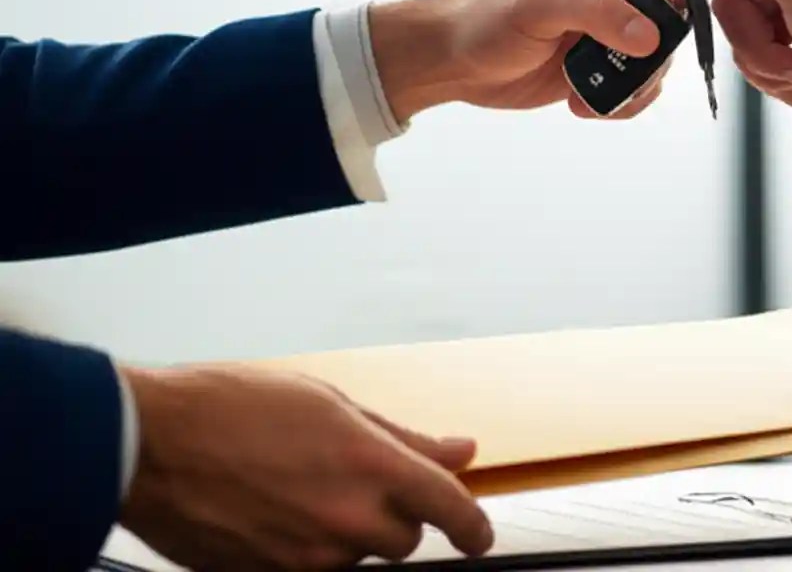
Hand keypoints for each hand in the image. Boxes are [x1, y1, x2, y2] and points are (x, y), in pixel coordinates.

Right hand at [120, 365, 491, 569]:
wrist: (145, 445)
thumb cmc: (230, 407)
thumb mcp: (331, 403)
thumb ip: (404, 437)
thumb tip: (459, 450)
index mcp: (370, 467)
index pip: (451, 510)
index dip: (474, 526)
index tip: (478, 533)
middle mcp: (346, 521)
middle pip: (405, 541)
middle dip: (394, 516)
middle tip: (356, 482)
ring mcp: (306, 559)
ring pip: (357, 558)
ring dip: (346, 532)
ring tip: (301, 487)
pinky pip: (310, 571)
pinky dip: (305, 547)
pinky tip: (276, 511)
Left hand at [370, 0, 674, 122]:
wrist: (455, 62)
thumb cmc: (485, 16)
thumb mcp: (539, 4)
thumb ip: (597, 12)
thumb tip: (649, 37)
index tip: (678, 12)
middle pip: (677, 7)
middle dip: (660, 44)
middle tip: (632, 66)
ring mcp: (615, 21)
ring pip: (662, 52)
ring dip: (638, 80)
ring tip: (596, 91)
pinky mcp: (607, 59)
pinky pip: (640, 82)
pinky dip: (623, 99)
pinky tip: (584, 103)